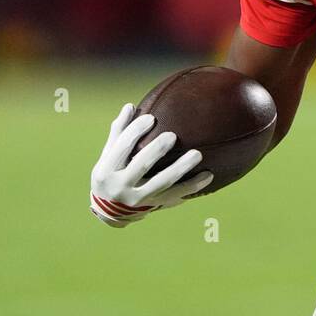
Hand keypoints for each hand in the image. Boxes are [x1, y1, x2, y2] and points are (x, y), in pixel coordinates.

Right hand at [89, 104, 212, 226]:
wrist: (110, 209)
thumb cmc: (113, 171)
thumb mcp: (109, 154)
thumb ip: (120, 132)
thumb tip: (130, 106)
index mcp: (106, 170)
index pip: (121, 148)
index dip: (135, 132)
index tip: (150, 118)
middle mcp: (120, 186)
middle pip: (141, 166)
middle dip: (156, 151)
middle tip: (172, 136)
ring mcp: (138, 198)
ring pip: (162, 183)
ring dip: (180, 169)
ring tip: (197, 154)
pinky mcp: (154, 204)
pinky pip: (176, 194)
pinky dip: (192, 186)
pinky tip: (208, 175)